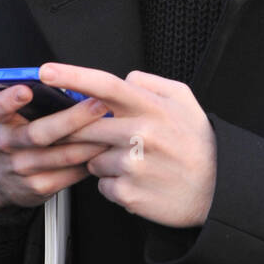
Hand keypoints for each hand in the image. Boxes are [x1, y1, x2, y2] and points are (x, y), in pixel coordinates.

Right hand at [0, 84, 109, 211]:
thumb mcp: (11, 115)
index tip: (26, 90)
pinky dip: (90, 160)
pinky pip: (71, 172)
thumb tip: (70, 81)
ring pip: (62, 154)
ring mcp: (21, 168)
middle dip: (73, 119)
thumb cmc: (14, 136)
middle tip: (98, 106)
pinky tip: (104, 149)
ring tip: (112, 127)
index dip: (10, 99)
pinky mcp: (38, 186)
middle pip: (39, 133)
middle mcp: (6, 144)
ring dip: (91, 141)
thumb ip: (31, 100)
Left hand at [42, 63, 216, 227]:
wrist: (217, 191)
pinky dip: (113, 183)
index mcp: (151, 108)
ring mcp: (132, 165)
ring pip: (92, 157)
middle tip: (106, 138)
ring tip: (135, 162)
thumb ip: (152, 84)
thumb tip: (125, 78)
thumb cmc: (198, 144)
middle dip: (82, 131)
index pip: (105, 86)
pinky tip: (138, 181)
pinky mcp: (127, 193)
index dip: (72, 76)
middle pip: (86, 126)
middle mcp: (140, 134)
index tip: (46, 71)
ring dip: (103, 159)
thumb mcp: (185, 102)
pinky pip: (102, 184)